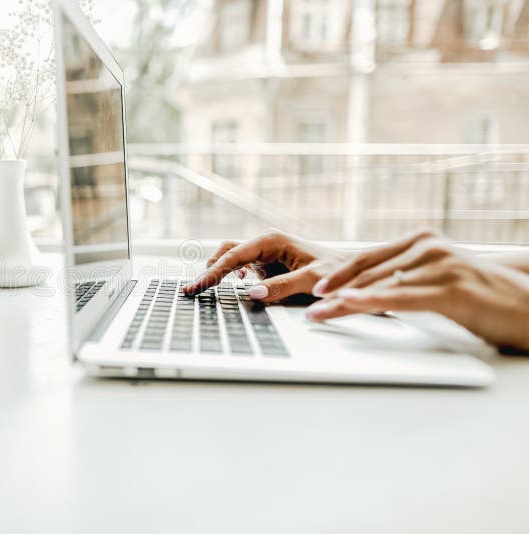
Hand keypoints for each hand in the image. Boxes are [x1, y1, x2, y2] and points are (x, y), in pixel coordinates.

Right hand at [182, 230, 349, 301]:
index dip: (212, 272)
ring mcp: (265, 253)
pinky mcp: (267, 264)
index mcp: (271, 240)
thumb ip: (282, 286)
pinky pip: (241, 266)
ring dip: (216, 271)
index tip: (198, 286)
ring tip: (202, 288)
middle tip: (192, 289)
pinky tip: (230, 286)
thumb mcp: (311, 280)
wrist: (352, 272)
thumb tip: (253, 293)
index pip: (233, 256)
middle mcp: (265, 243)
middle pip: (226, 251)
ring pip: (231, 257)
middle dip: (208, 269)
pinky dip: (230, 275)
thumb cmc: (336, 272)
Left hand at [307, 229, 528, 350]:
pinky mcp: (452, 289)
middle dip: (334, 291)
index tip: (315, 289)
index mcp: (421, 242)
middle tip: (306, 305)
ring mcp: (441, 265)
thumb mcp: (437, 282)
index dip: (339, 274)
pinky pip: (402, 296)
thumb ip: (405, 279)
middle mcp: (428, 248)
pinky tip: (351, 304)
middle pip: (369, 272)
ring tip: (318, 313)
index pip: (369, 258)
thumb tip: (367, 292)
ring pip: (380, 285)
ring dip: (344, 301)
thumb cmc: (480, 298)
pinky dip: (372, 301)